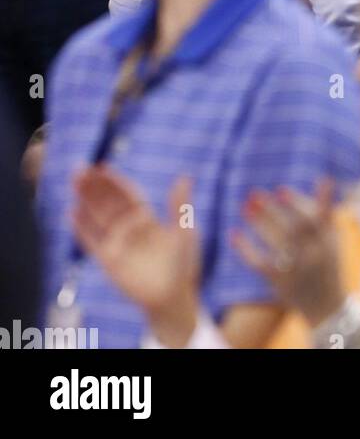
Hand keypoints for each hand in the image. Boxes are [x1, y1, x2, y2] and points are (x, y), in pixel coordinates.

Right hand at [72, 166, 199, 345]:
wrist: (173, 296)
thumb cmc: (183, 263)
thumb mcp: (184, 231)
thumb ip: (179, 205)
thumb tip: (184, 176)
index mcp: (147, 218)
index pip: (127, 195)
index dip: (114, 181)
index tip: (101, 167)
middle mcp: (129, 228)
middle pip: (109, 203)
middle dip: (95, 187)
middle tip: (80, 169)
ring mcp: (117, 244)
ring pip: (98, 217)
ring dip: (86, 200)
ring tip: (74, 183)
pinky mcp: (108, 261)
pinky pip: (92, 241)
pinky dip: (82, 228)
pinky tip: (71, 212)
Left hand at [233, 182, 344, 327]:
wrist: (327, 306)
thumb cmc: (328, 262)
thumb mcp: (333, 237)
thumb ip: (327, 211)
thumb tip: (324, 179)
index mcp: (328, 242)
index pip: (312, 220)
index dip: (297, 204)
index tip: (280, 189)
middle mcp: (313, 256)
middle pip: (291, 230)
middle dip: (272, 211)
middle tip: (253, 193)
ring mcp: (296, 271)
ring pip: (275, 244)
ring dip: (258, 223)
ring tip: (245, 206)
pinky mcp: (279, 283)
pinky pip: (259, 263)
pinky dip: (245, 248)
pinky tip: (234, 233)